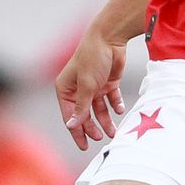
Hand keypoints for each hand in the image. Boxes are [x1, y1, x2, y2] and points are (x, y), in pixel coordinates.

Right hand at [54, 27, 126, 148]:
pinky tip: (119, 110)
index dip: (77, 131)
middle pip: (84, 115)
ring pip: (99, 110)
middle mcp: (78, 89)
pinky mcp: (107, 83)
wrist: (110, 38)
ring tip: (113, 132)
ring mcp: (93, 87)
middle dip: (92, 127)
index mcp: (65, 89)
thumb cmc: (92, 58)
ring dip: (105, 120)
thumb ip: (81, 107)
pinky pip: (111, 99)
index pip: (70, 115)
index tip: (84, 146)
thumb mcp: (86, 85)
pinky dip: (115, 106)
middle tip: (101, 138)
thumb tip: (72, 126)